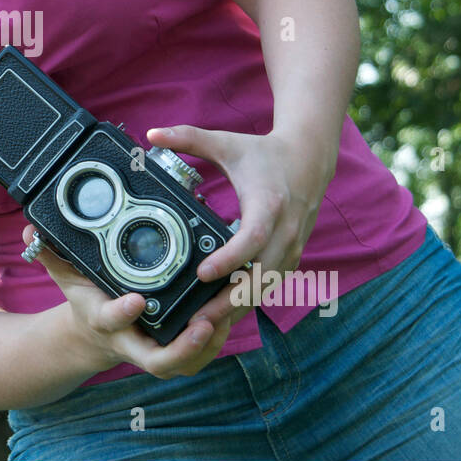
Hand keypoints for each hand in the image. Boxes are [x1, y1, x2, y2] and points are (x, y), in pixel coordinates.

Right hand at [21, 224, 237, 378]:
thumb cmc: (87, 301)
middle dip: (183, 346)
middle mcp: (133, 343)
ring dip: (212, 340)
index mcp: (105, 322)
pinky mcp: (176, 352)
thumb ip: (52, 252)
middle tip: (204, 324)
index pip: (112, 321)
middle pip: (160, 360)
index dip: (123, 313)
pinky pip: (203, 353)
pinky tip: (235, 310)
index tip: (136, 300)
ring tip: (230, 309)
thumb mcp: (66, 277)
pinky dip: (220, 336)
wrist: (93, 338)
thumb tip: (32, 228)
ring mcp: (156, 352)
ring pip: (189, 360)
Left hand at [145, 123, 335, 330]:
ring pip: (265, 288)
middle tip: (195, 319)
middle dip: (228, 300)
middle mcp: (284, 230)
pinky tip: (222, 317)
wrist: (309, 159)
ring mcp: (291, 247)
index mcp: (267, 203)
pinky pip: (269, 286)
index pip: (251, 239)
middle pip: (259, 276)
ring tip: (203, 327)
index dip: (228, 259)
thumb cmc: (263, 153)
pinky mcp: (291, 257)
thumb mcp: (225, 143)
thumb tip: (151, 133)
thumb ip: (188, 138)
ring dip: (237, 308)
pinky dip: (247, 302)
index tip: (202, 273)